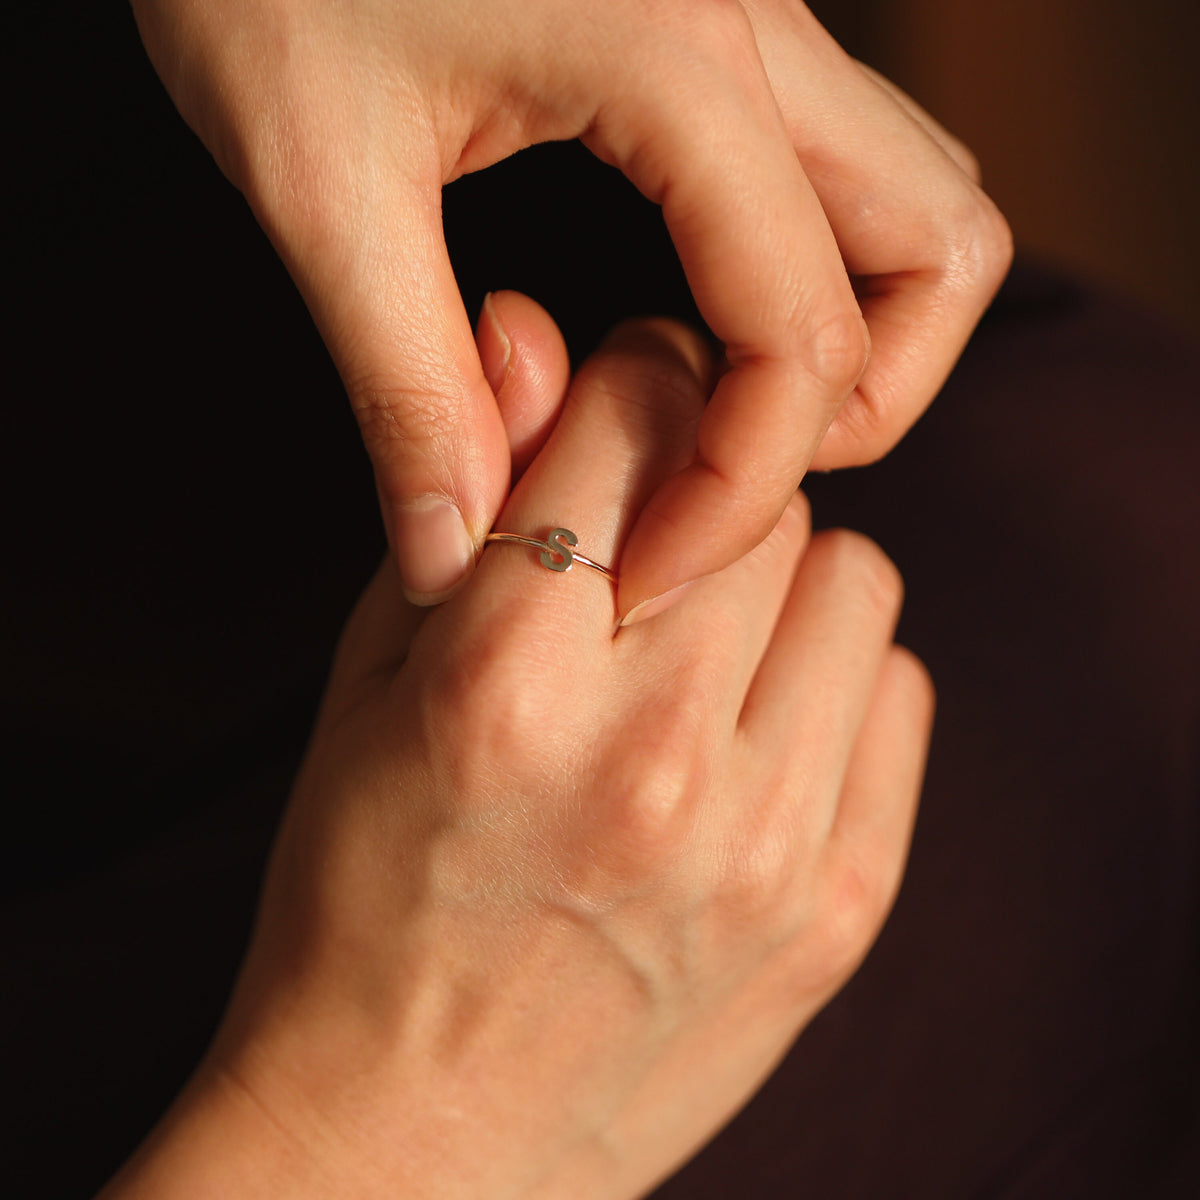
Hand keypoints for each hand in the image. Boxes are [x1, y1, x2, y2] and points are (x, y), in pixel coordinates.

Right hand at [103, 296, 933, 1197]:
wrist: (410, 1139)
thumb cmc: (361, 896)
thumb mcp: (371, 685)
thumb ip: (467, 503)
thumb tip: (535, 329)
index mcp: (503, 686)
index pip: (632, 415)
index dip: (627, 378)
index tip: (621, 403)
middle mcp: (648, 759)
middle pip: (758, 487)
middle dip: (702, 478)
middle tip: (649, 540)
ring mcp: (762, 845)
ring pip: (850, 573)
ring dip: (777, 578)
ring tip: (702, 643)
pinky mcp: (839, 910)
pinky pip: (896, 690)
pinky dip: (833, 677)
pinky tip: (756, 727)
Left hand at [130, 0, 1010, 616]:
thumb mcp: (318, 180)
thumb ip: (405, 386)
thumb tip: (454, 555)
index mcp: (672, 61)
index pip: (802, 335)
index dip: (741, 493)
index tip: (646, 572)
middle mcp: (752, 24)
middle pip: (941, 248)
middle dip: (861, 405)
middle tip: (731, 479)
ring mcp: (748, 15)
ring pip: (919, 197)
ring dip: (864, 334)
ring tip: (730, 416)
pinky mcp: (713, 26)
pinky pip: (836, 168)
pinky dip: (813, 274)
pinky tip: (698, 327)